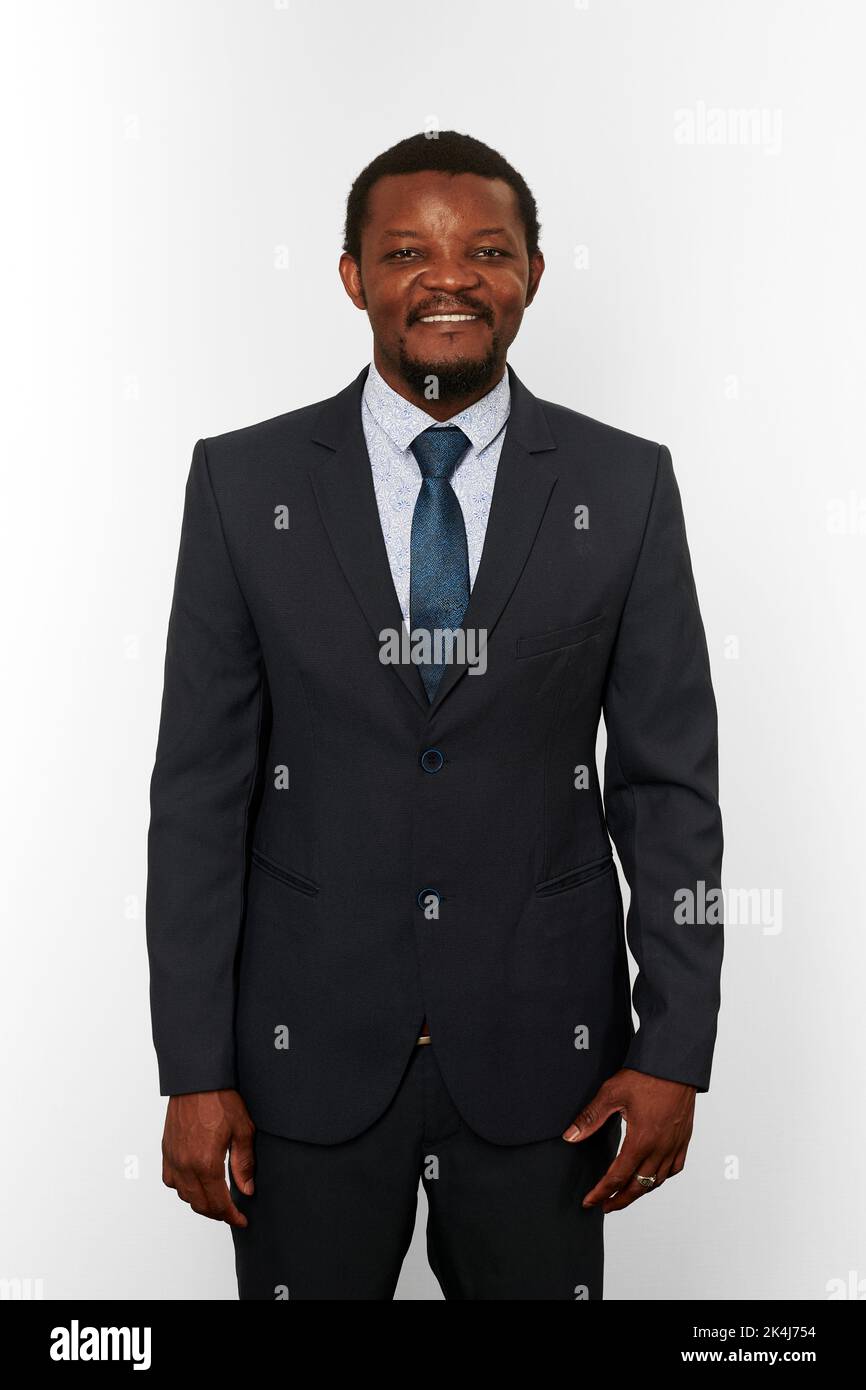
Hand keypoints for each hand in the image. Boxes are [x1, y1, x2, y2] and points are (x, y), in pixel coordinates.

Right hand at [161, 1089, 255, 1226]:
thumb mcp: (242, 1130)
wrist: (196, 1078)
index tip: (241, 1220)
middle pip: (199, 1204)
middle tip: (232, 1213)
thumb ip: (244, 1164)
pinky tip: (195, 1183)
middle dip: (217, 1214)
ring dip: (200, 1202)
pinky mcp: (166, 1150)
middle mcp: (185, 1165)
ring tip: (216, 1200)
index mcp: (205, 1163)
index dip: (231, 1216)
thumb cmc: (220, 1098)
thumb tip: (247, 1189)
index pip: (218, 1203)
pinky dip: (183, 1188)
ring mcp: (173, 1158)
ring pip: (184, 1195)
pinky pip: (171, 1180)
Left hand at [562, 1068, 694, 1212]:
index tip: (590, 1202)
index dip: (601, 1192)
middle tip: (605, 1206)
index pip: (617, 1177)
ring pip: (657, 1181)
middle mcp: (660, 1148)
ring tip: (625, 1195)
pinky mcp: (684, 1139)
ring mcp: (675, 1145)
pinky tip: (653, 1177)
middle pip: (638, 1187)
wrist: (675, 1063)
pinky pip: (675, 1168)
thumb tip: (570, 1136)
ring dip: (640, 1192)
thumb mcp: (611, 1093)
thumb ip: (590, 1118)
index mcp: (641, 1140)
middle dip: (620, 1200)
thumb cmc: (645, 1075)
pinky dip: (662, 1178)